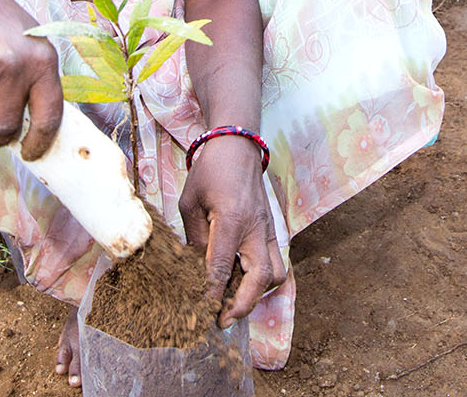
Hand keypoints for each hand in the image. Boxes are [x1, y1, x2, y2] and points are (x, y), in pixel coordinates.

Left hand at [179, 133, 285, 326]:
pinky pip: (274, 262)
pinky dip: (261, 279)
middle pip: (260, 278)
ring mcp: (268, 230)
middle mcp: (256, 228)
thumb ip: (195, 237)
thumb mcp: (191, 202)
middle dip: (243, 304)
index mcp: (232, 219)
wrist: (239, 147)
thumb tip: (196, 270)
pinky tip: (242, 282)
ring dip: (256, 293)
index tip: (204, 311)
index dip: (213, 293)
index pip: (223, 265)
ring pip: (275, 274)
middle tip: (223, 319)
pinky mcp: (271, 230)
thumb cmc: (211, 171)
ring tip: (233, 302)